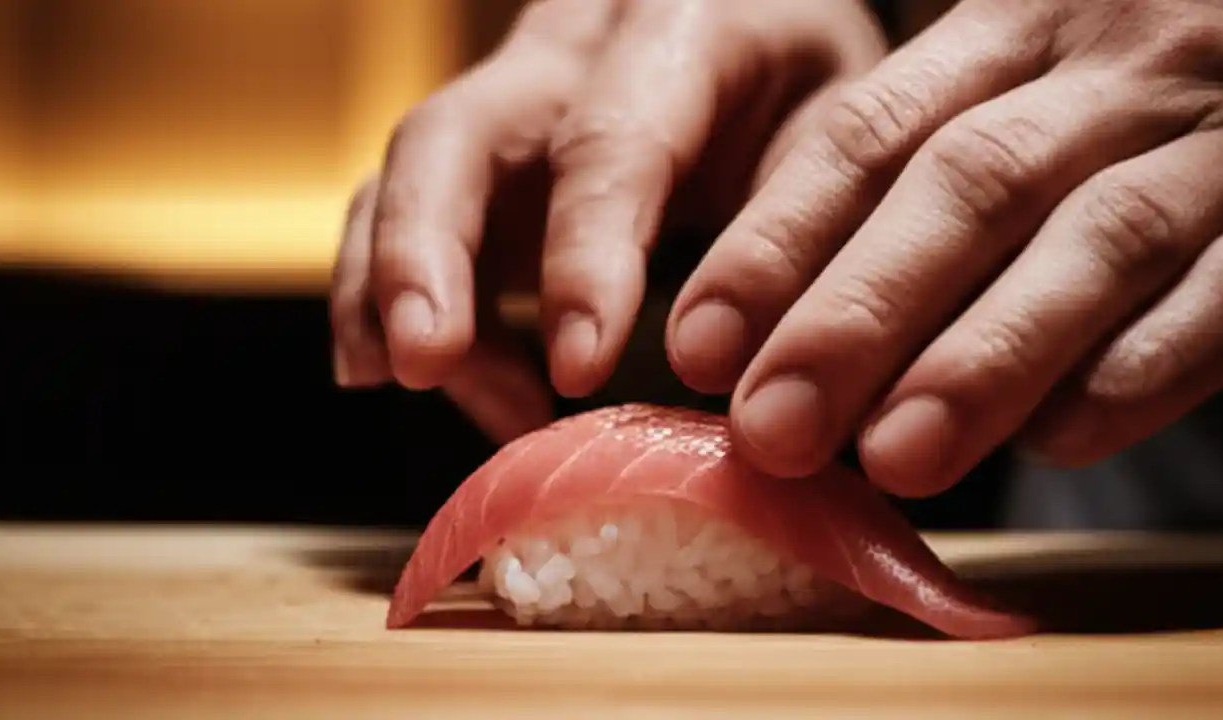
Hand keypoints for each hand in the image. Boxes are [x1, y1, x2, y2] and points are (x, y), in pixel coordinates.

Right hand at [330, 0, 885, 442]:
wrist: (763, 24)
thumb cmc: (808, 88)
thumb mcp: (840, 134)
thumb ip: (799, 236)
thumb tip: (747, 375)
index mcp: (674, 30)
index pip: (609, 142)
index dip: (585, 254)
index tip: (578, 366)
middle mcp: (564, 55)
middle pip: (452, 138)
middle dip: (424, 255)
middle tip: (424, 361)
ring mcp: (506, 103)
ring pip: (408, 178)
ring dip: (388, 287)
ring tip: (408, 380)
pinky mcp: (477, 159)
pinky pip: (402, 216)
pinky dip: (383, 295)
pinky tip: (395, 368)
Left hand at [666, 0, 1222, 493]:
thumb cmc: (1110, 104)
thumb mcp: (1009, 92)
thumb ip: (910, 188)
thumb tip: (773, 350)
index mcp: (1010, 32)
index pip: (869, 136)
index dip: (776, 245)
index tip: (699, 348)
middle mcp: (1112, 71)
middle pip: (968, 186)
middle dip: (860, 313)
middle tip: (774, 429)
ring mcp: (1219, 139)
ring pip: (1097, 242)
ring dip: (986, 357)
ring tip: (895, 458)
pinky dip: (1146, 365)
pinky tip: (1061, 439)